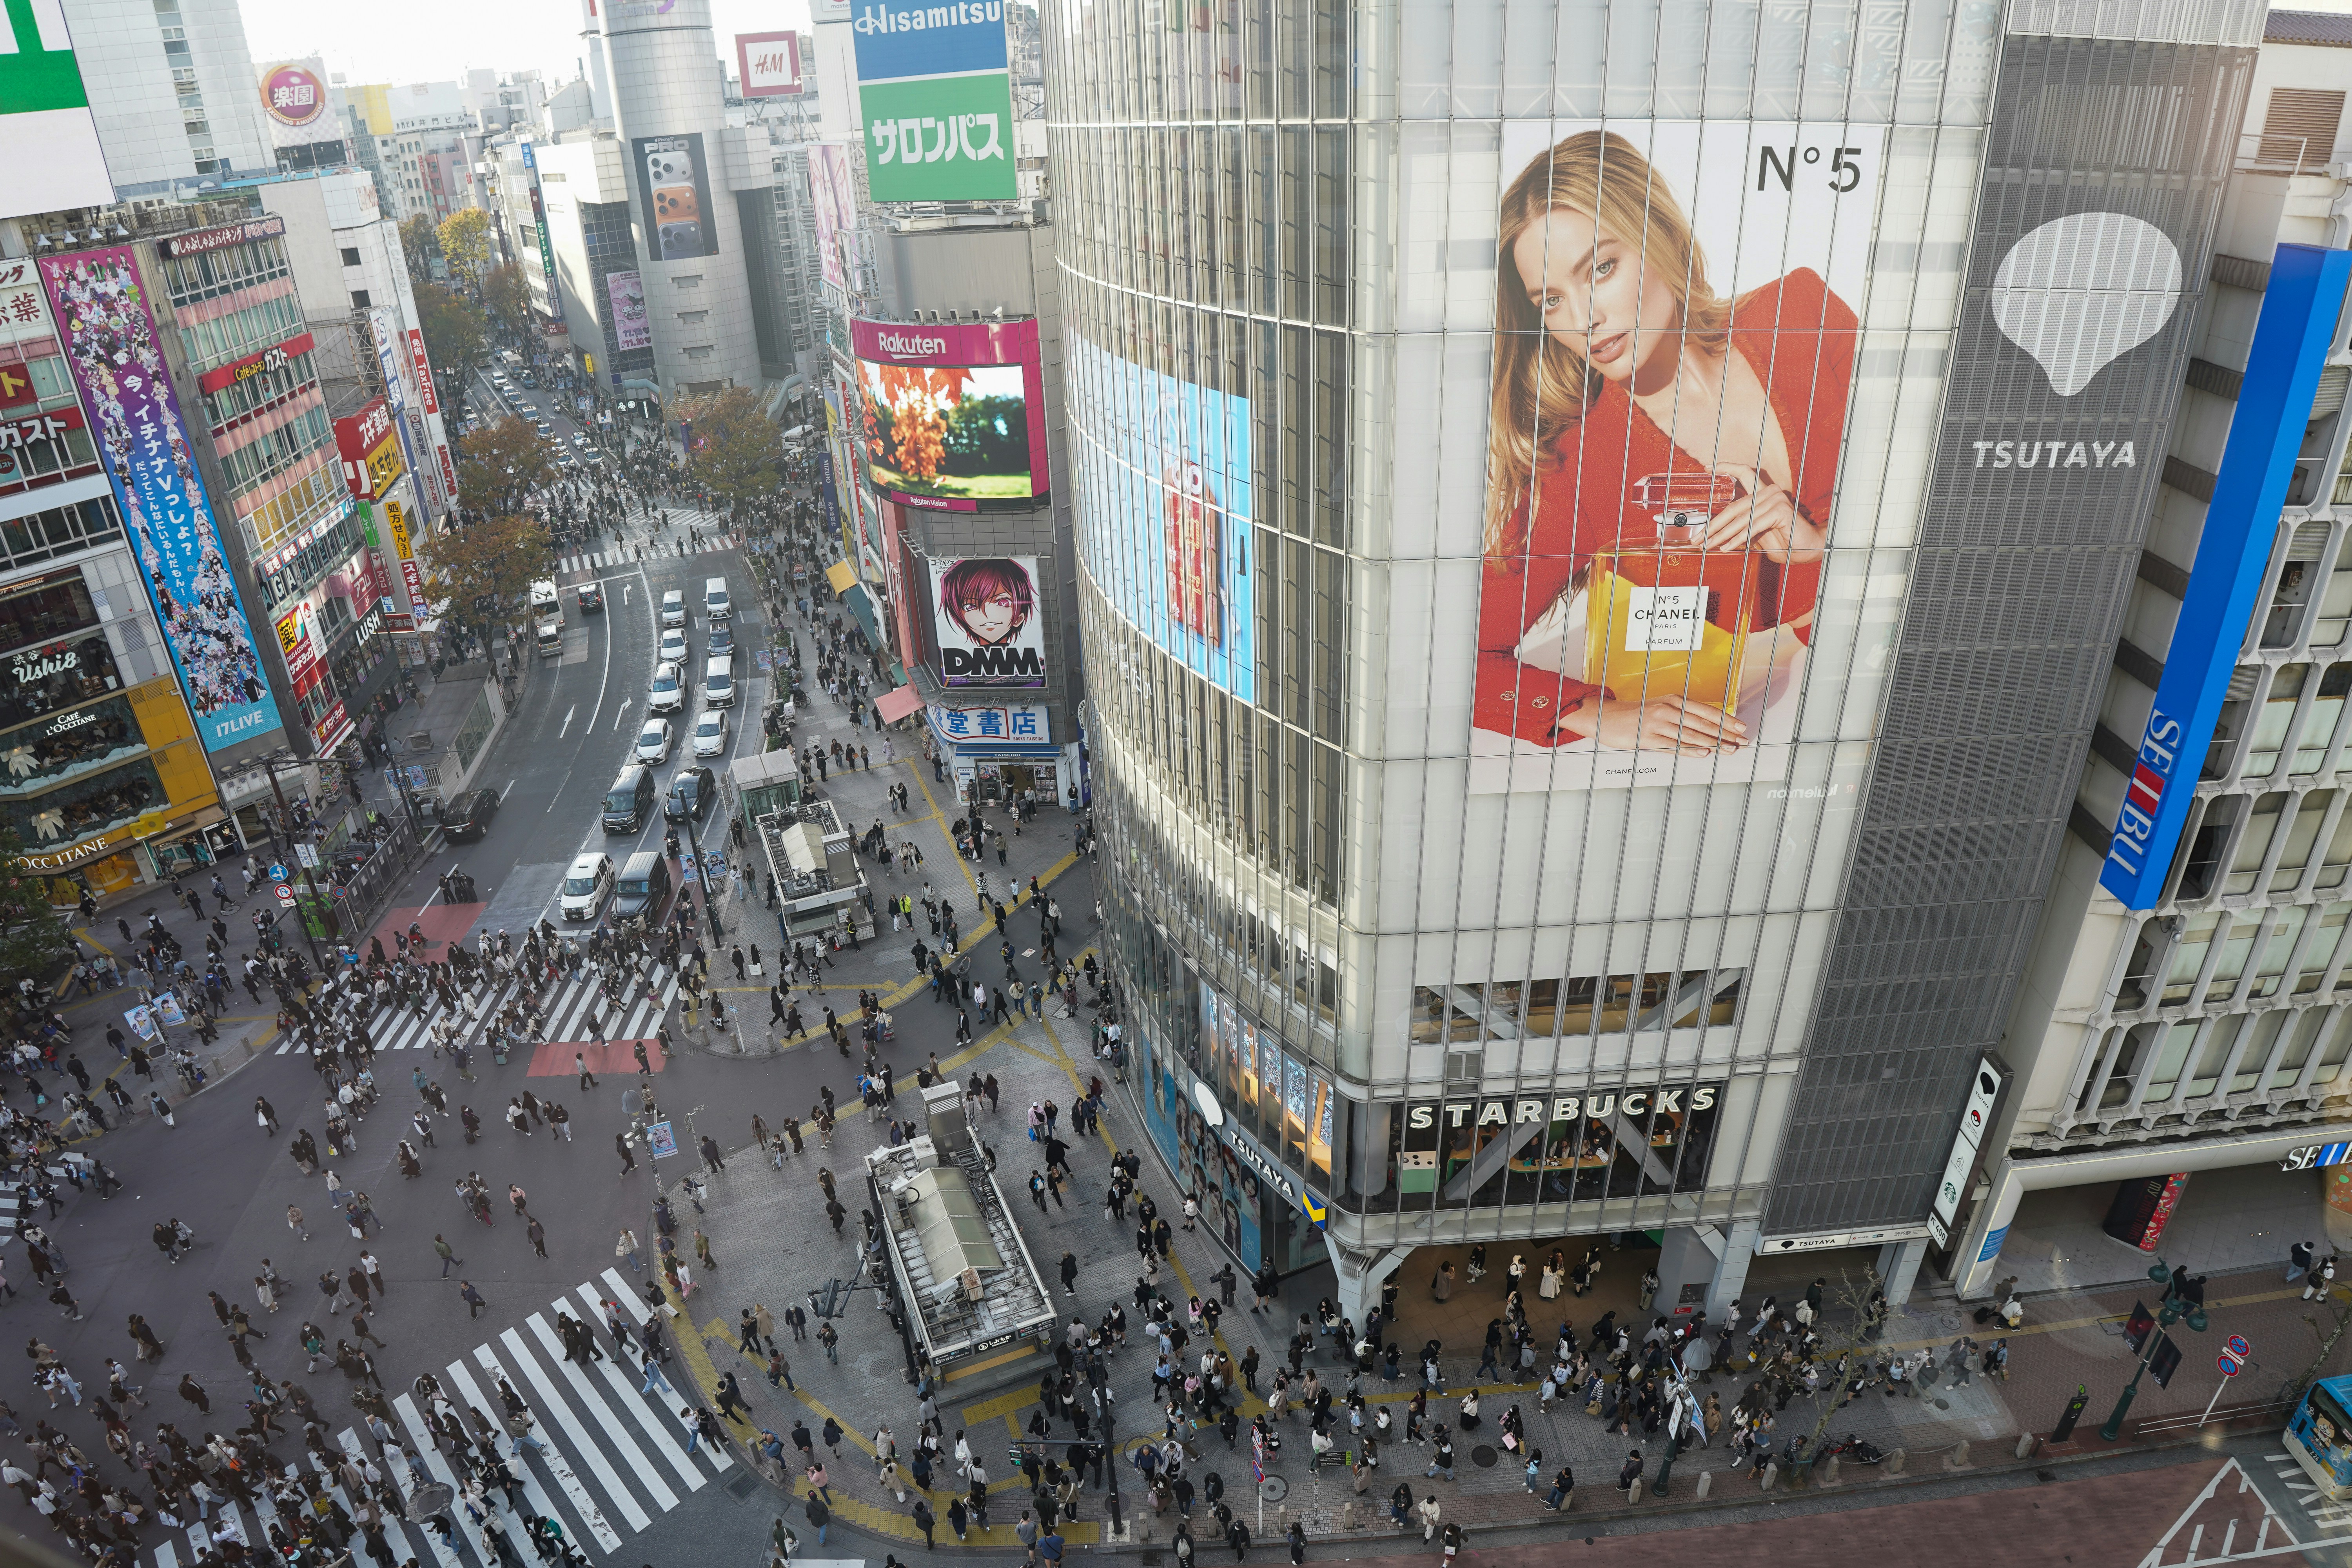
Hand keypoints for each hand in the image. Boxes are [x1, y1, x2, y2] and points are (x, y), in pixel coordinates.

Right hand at [1576, 695, 1746, 755]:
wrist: (1605, 717)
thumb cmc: (1635, 714)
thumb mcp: (1659, 708)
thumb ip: (1680, 715)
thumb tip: (1706, 726)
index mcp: (1673, 700)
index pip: (1705, 710)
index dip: (1725, 719)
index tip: (1741, 727)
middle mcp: (1667, 709)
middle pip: (1702, 723)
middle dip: (1725, 733)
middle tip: (1742, 741)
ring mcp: (1657, 724)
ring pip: (1691, 735)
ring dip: (1713, 743)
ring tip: (1730, 749)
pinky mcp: (1647, 738)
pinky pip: (1673, 746)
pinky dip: (1690, 750)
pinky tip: (1704, 753)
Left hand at [1701, 465, 1823, 564]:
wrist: (1806, 549)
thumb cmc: (1782, 541)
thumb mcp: (1755, 532)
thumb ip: (1739, 526)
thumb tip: (1714, 531)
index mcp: (1762, 493)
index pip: (1743, 473)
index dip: (1725, 468)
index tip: (1707, 467)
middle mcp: (1769, 491)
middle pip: (1733, 506)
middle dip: (1713, 525)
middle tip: (1697, 539)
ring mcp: (1775, 499)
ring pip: (1740, 519)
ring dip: (1721, 535)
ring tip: (1708, 546)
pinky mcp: (1780, 510)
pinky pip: (1752, 526)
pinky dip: (1738, 538)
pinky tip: (1727, 547)